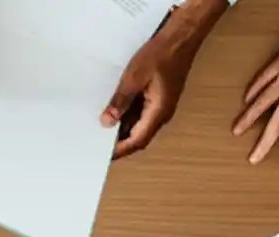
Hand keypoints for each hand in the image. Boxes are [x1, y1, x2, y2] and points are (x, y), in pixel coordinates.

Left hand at [102, 2, 225, 158]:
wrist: (181, 37)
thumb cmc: (161, 54)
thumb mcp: (134, 78)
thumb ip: (120, 101)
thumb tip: (107, 122)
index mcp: (158, 112)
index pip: (137, 141)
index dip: (119, 150)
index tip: (102, 156)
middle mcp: (162, 114)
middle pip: (138, 137)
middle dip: (119, 142)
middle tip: (97, 143)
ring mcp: (161, 106)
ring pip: (140, 126)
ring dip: (122, 128)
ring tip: (101, 127)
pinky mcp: (159, 98)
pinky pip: (142, 114)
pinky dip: (128, 116)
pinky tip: (114, 110)